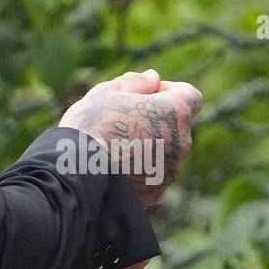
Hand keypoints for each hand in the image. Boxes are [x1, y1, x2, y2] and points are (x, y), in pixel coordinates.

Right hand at [58, 68, 202, 206]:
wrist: (78, 172)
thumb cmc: (92, 124)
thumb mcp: (108, 92)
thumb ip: (136, 81)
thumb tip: (153, 77)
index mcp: (174, 112)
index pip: (190, 96)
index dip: (169, 91)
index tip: (146, 94)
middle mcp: (182, 142)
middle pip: (176, 125)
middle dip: (156, 119)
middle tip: (122, 120)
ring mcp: (171, 170)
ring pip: (165, 151)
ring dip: (149, 145)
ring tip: (114, 146)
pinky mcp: (157, 191)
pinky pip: (154, 174)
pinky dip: (141, 169)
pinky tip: (115, 166)